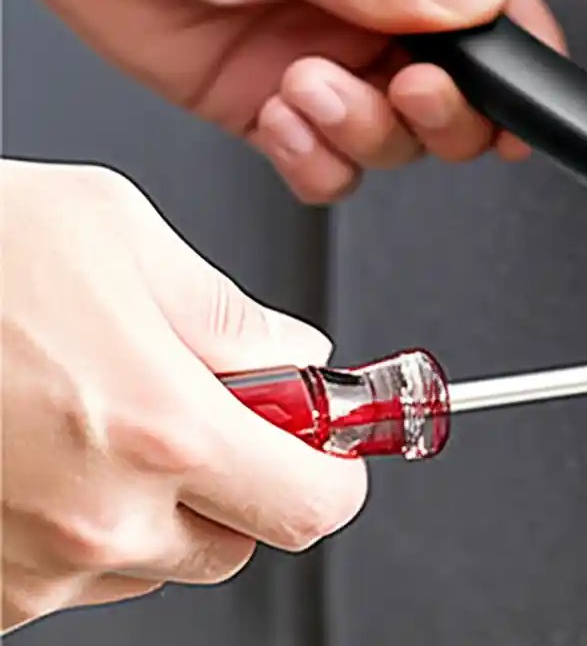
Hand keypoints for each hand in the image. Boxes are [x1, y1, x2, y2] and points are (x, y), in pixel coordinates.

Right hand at [0, 159, 367, 632]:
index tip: (327, 447)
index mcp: (157, 430)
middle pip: (239, 540)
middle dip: (237, 480)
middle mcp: (97, 521)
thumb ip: (228, 313)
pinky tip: (31, 453)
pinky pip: (67, 578)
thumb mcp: (114, 233)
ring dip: (150, 504)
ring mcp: (28, 570)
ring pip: (152, 561)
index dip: (332, 474)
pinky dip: (72, 525)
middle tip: (192, 410)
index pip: (312, 506)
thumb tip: (296, 357)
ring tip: (84, 416)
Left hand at [5, 0, 564, 202]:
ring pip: (398, 144)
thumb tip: (477, 5)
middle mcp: (379, 15)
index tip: (511, 110)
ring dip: (358, 131)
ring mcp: (336, 68)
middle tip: (402, 89)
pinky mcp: (283, 114)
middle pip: (463, 101)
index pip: (498, 16)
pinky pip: (332, 171)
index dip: (518, 71)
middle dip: (438, 114)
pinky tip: (279, 114)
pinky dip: (313, 162)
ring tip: (307, 83)